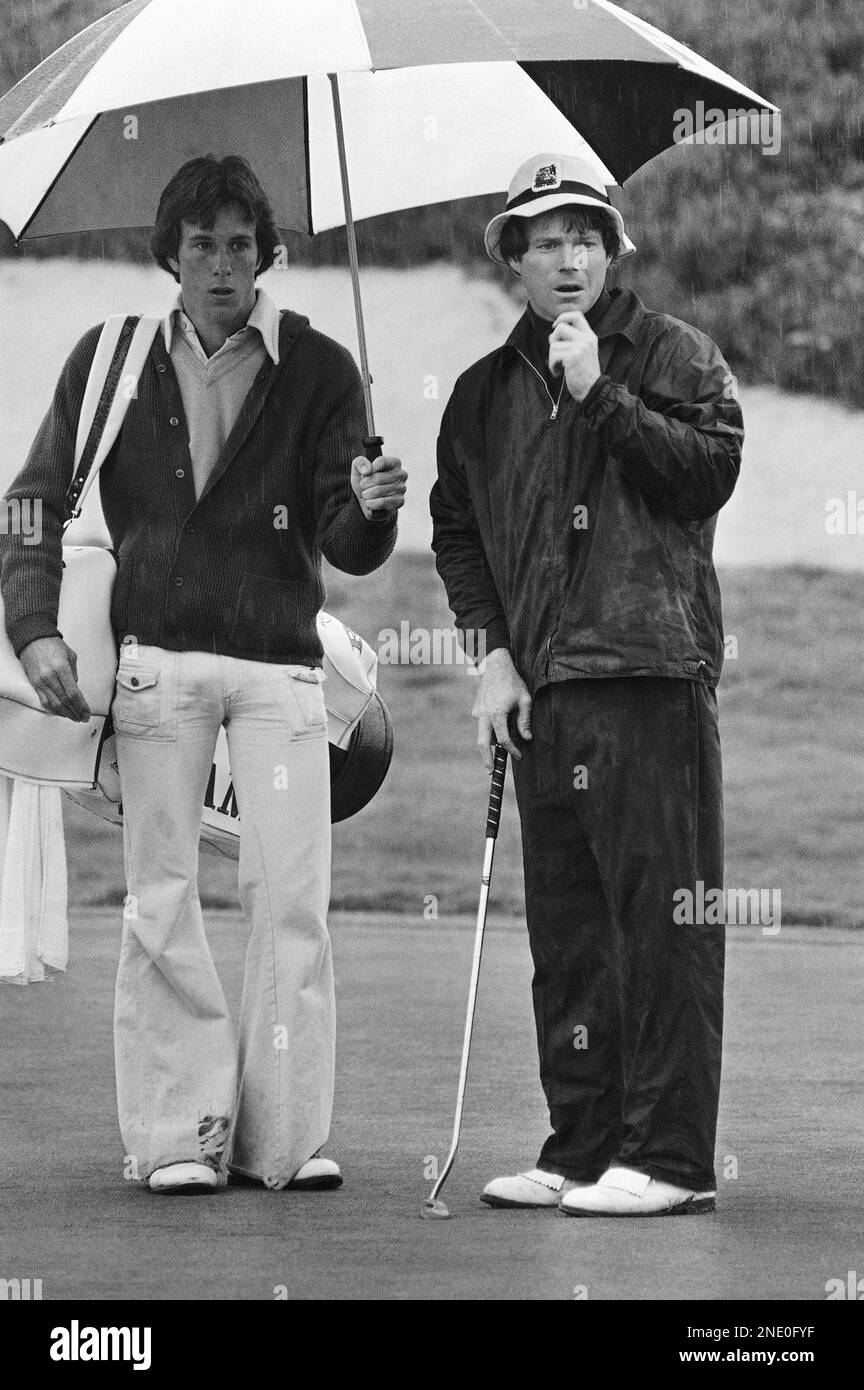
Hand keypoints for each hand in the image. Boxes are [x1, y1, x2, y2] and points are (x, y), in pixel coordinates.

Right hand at [18, 636, 90, 721]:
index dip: (81, 705)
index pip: (73, 693)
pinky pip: (43, 701)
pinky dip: (53, 710)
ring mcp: (40, 681)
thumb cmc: (53, 645)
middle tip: (83, 718)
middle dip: (76, 712)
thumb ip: (74, 673)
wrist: (32, 639)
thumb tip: (75, 689)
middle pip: (64, 701)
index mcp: (61, 668)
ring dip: (66, 714)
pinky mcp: (34, 684)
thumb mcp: (70, 655)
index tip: (87, 712)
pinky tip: (61, 713)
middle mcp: (49, 676)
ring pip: (54, 704)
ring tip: (75, 718)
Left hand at [351, 454, 406, 518]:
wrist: (367, 501)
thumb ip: (359, 462)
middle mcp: (401, 474)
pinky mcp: (400, 501)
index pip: (382, 461)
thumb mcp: (358, 469)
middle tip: (363, 487)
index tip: (364, 474)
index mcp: (394, 462)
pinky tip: (369, 503)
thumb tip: (367, 470)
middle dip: (364, 484)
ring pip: (379, 491)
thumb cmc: (365, 482)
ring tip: (366, 495)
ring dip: (366, 494)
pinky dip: (371, 503)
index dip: (369, 469)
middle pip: (378, 478)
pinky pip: (382, 502)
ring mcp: (402, 488)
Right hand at [471, 648, 531, 769]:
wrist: (494, 665)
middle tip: (490, 771)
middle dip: (486, 758)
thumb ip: (524, 721)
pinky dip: (488, 732)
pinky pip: (482, 725)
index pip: (503, 739)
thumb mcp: (524, 700)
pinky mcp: (476, 709)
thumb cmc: (512, 681)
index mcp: (496, 713)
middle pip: (482, 743)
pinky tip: (497, 729)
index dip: (512, 749)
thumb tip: (526, 739)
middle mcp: (483, 714)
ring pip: (481, 735)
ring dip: (488, 745)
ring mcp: (477, 712)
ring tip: (497, 753)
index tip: (519, 756)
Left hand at [548, 311, 600, 402]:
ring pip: (554, 344)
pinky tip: (559, 373)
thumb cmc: (583, 374)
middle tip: (557, 354)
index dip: (563, 317)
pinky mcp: (573, 356)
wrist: (592, 390)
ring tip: (560, 367)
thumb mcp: (582, 352)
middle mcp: (587, 339)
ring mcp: (581, 347)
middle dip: (553, 340)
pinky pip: (553, 355)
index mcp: (590, 336)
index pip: (576, 315)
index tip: (555, 326)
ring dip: (552, 358)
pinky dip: (552, 366)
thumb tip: (553, 333)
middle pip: (561, 327)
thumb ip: (573, 340)